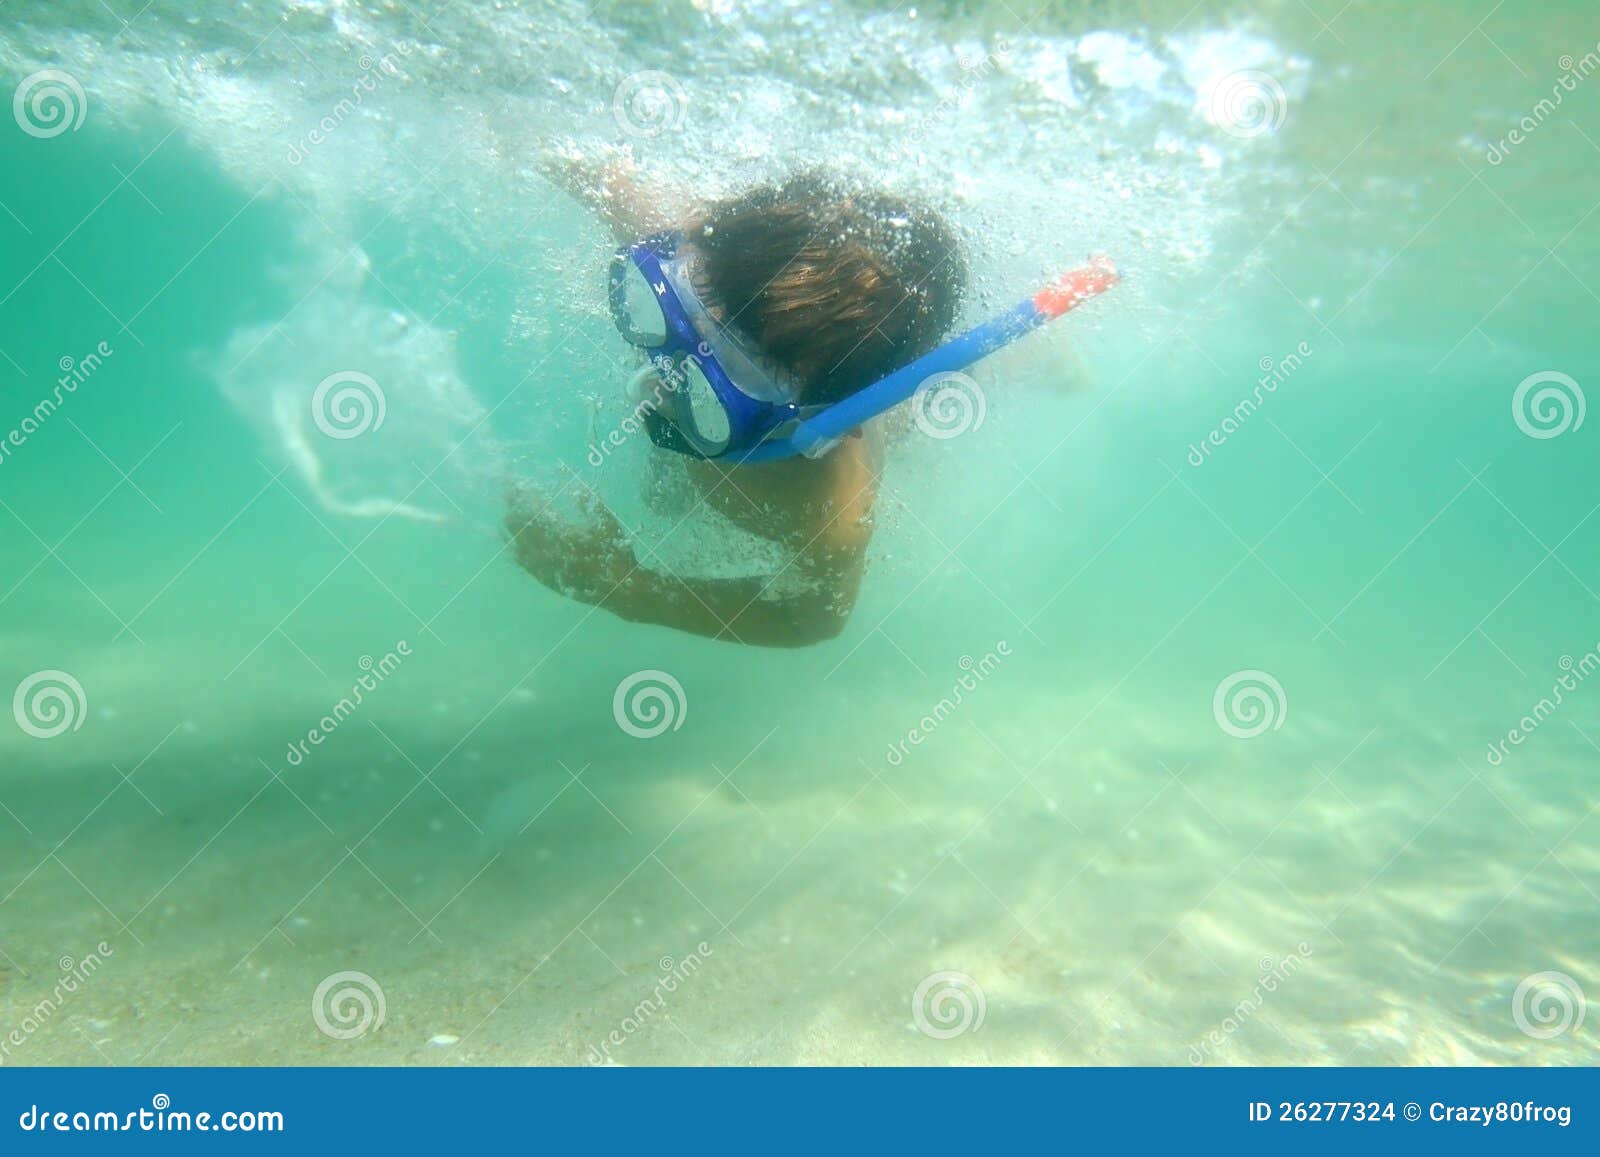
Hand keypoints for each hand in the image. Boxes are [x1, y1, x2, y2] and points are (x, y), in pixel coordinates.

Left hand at [505, 486, 636, 603]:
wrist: (617, 588)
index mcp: (564, 533)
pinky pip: (523, 562)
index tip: (515, 484)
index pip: (535, 509)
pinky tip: (507, 543)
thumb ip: (590, 504)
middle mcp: (549, 549)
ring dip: (512, 525)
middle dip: (514, 506)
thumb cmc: (615, 554)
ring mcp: (545, 565)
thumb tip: (575, 486)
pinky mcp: (545, 578)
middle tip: (508, 493)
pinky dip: (514, 549)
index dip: (523, 496)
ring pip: (518, 542)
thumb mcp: (608, 523)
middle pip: (522, 523)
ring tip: (506, 514)